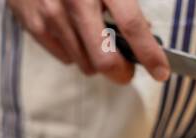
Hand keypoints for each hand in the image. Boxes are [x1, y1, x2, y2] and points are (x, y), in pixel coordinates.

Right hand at [8, 0, 169, 83]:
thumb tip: (145, 31)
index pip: (132, 25)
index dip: (150, 54)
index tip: (161, 71)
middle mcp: (75, 0)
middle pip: (104, 59)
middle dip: (121, 71)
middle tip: (128, 68)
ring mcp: (51, 14)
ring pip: (84, 63)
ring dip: (97, 60)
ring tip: (99, 40)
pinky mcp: (33, 24)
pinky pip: (63, 56)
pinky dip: (76, 52)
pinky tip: (77, 33)